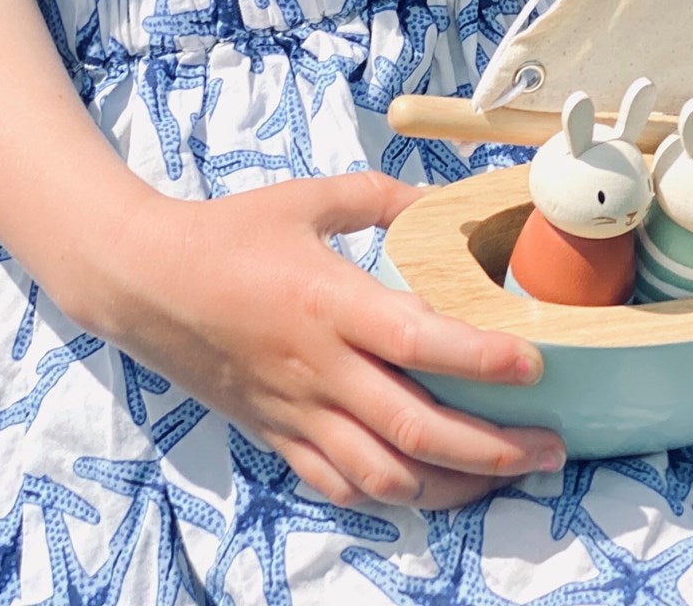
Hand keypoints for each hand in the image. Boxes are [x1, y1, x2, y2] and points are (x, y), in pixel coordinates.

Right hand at [94, 170, 564, 509]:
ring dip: (451, 485)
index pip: (418, 340)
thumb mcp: (307, 197)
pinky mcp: (277, 436)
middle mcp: (318, 368)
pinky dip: (390, 497)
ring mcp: (296, 412)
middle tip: (547, 447)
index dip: (480, 360)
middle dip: (491, 448)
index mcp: (329, 301)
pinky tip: (429, 488)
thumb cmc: (228, 233)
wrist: (144, 281)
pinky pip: (338, 485)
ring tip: (503, 476)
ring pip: (384, 475)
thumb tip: (438, 199)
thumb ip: (378, 196)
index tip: (534, 365)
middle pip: (415, 428)